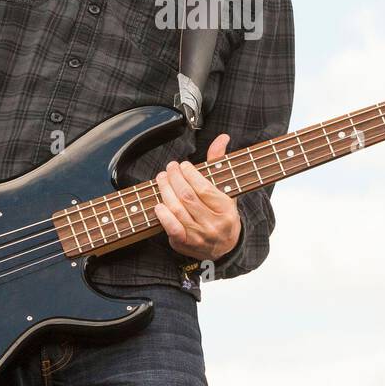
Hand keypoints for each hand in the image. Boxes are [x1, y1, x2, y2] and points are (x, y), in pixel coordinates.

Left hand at [152, 133, 240, 262]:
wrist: (225, 247)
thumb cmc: (222, 213)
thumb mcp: (225, 190)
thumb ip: (219, 163)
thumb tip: (222, 137)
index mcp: (226, 210)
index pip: (203, 188)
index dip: (190, 174)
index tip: (183, 165)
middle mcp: (214, 225)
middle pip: (187, 197)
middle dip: (174, 179)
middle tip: (169, 168)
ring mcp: (199, 237)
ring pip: (177, 210)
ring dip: (165, 192)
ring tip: (161, 179)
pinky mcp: (186, 245)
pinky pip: (172, 230)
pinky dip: (163, 217)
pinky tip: (158, 204)